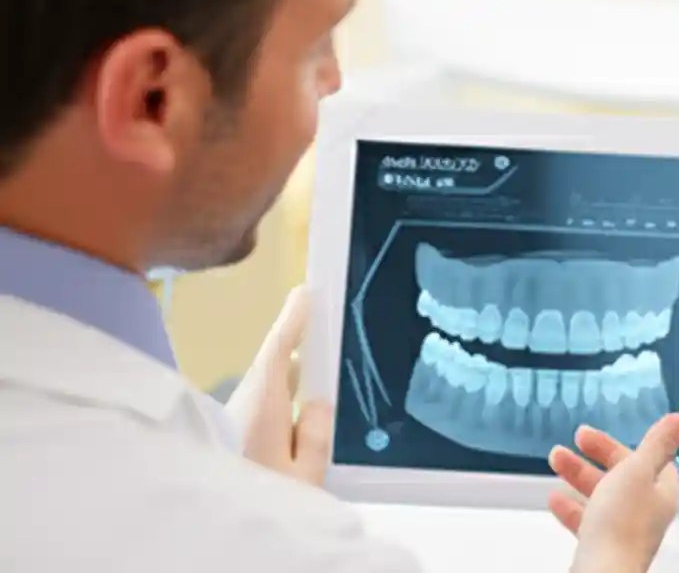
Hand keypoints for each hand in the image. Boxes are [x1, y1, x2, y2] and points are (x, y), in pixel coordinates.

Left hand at [224, 286, 331, 485]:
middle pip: (272, 370)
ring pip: (265, 396)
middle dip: (297, 355)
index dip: (293, 318)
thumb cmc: (256, 503)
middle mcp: (242, 409)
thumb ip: (316, 434)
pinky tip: (297, 425)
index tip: (305, 292)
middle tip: (324, 336)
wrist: (203, 536)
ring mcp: (230, 426)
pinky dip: (279, 410)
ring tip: (317, 383)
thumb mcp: (305, 476)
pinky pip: (258, 416)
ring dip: (288, 388)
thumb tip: (318, 403)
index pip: (278, 348)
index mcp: (262, 405)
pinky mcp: (226, 444)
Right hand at [547, 413, 678, 572]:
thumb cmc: (621, 521)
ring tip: (555, 459)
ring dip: (578, 476)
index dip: (625, 447)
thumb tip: (678, 419)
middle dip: (595, 456)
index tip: (597, 436)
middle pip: (623, 478)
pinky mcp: (602, 549)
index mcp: (660, 494)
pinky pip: (588, 524)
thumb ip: (655, 445)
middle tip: (572, 440)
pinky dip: (571, 508)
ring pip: (602, 498)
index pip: (651, 462)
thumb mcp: (638, 472)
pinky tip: (554, 499)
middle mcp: (645, 514)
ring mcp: (623, 533)